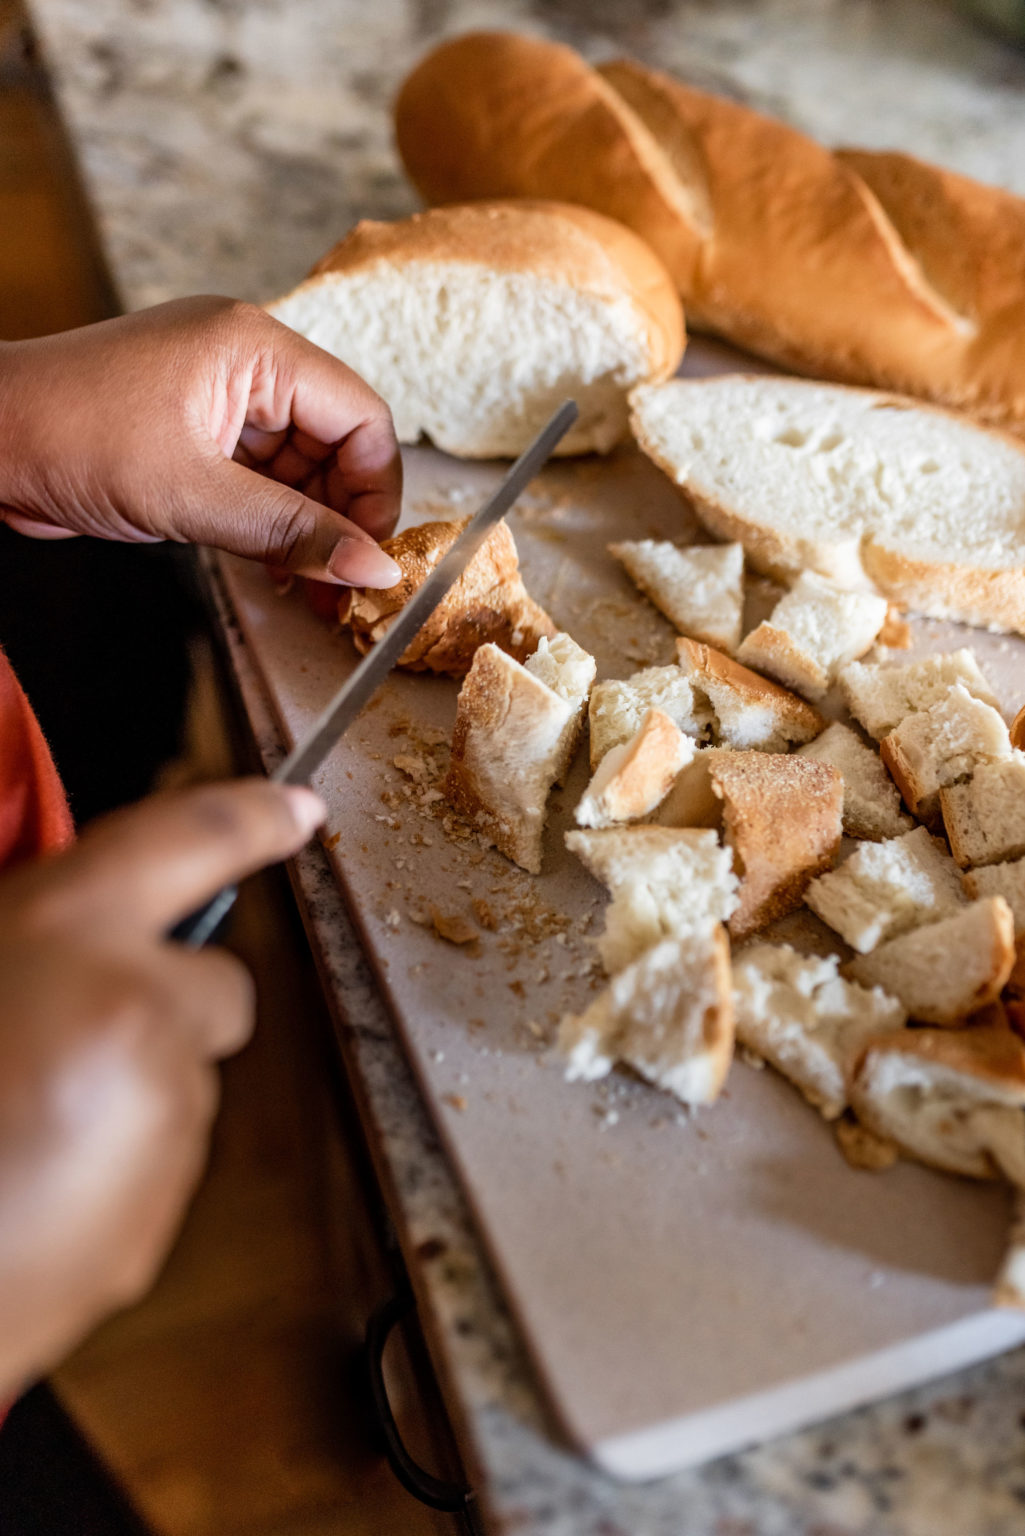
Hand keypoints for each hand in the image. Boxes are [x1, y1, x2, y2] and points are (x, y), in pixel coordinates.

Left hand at [0, 296, 401, 585]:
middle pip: (337, 444)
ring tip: (304, 587)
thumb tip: (372, 565)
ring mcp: (218, 396)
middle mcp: (245, 361)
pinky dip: (271, 522)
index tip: (368, 557)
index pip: (362, 417)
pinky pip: (259, 476)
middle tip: (338, 588)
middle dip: (342, 518)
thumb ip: (291, 532)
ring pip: (301, 466)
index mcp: (254, 347)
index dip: (376, 492)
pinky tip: (272, 564)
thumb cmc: (66, 437)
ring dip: (307, 527)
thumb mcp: (192, 496)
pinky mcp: (194, 430)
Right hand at [0, 777, 323, 1398]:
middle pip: (217, 986)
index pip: (191, 837)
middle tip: (74, 1023)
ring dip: (133, 1085)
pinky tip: (34, 1181)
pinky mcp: (158, 1216)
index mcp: (66, 935)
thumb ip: (34, 934)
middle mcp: (138, 1016)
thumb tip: (71, 939)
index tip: (291, 808)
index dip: (250, 816)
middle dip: (167, 997)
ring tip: (24, 1121)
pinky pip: (162, 1160)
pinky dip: (118, 1163)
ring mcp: (159, 1123)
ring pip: (187, 1079)